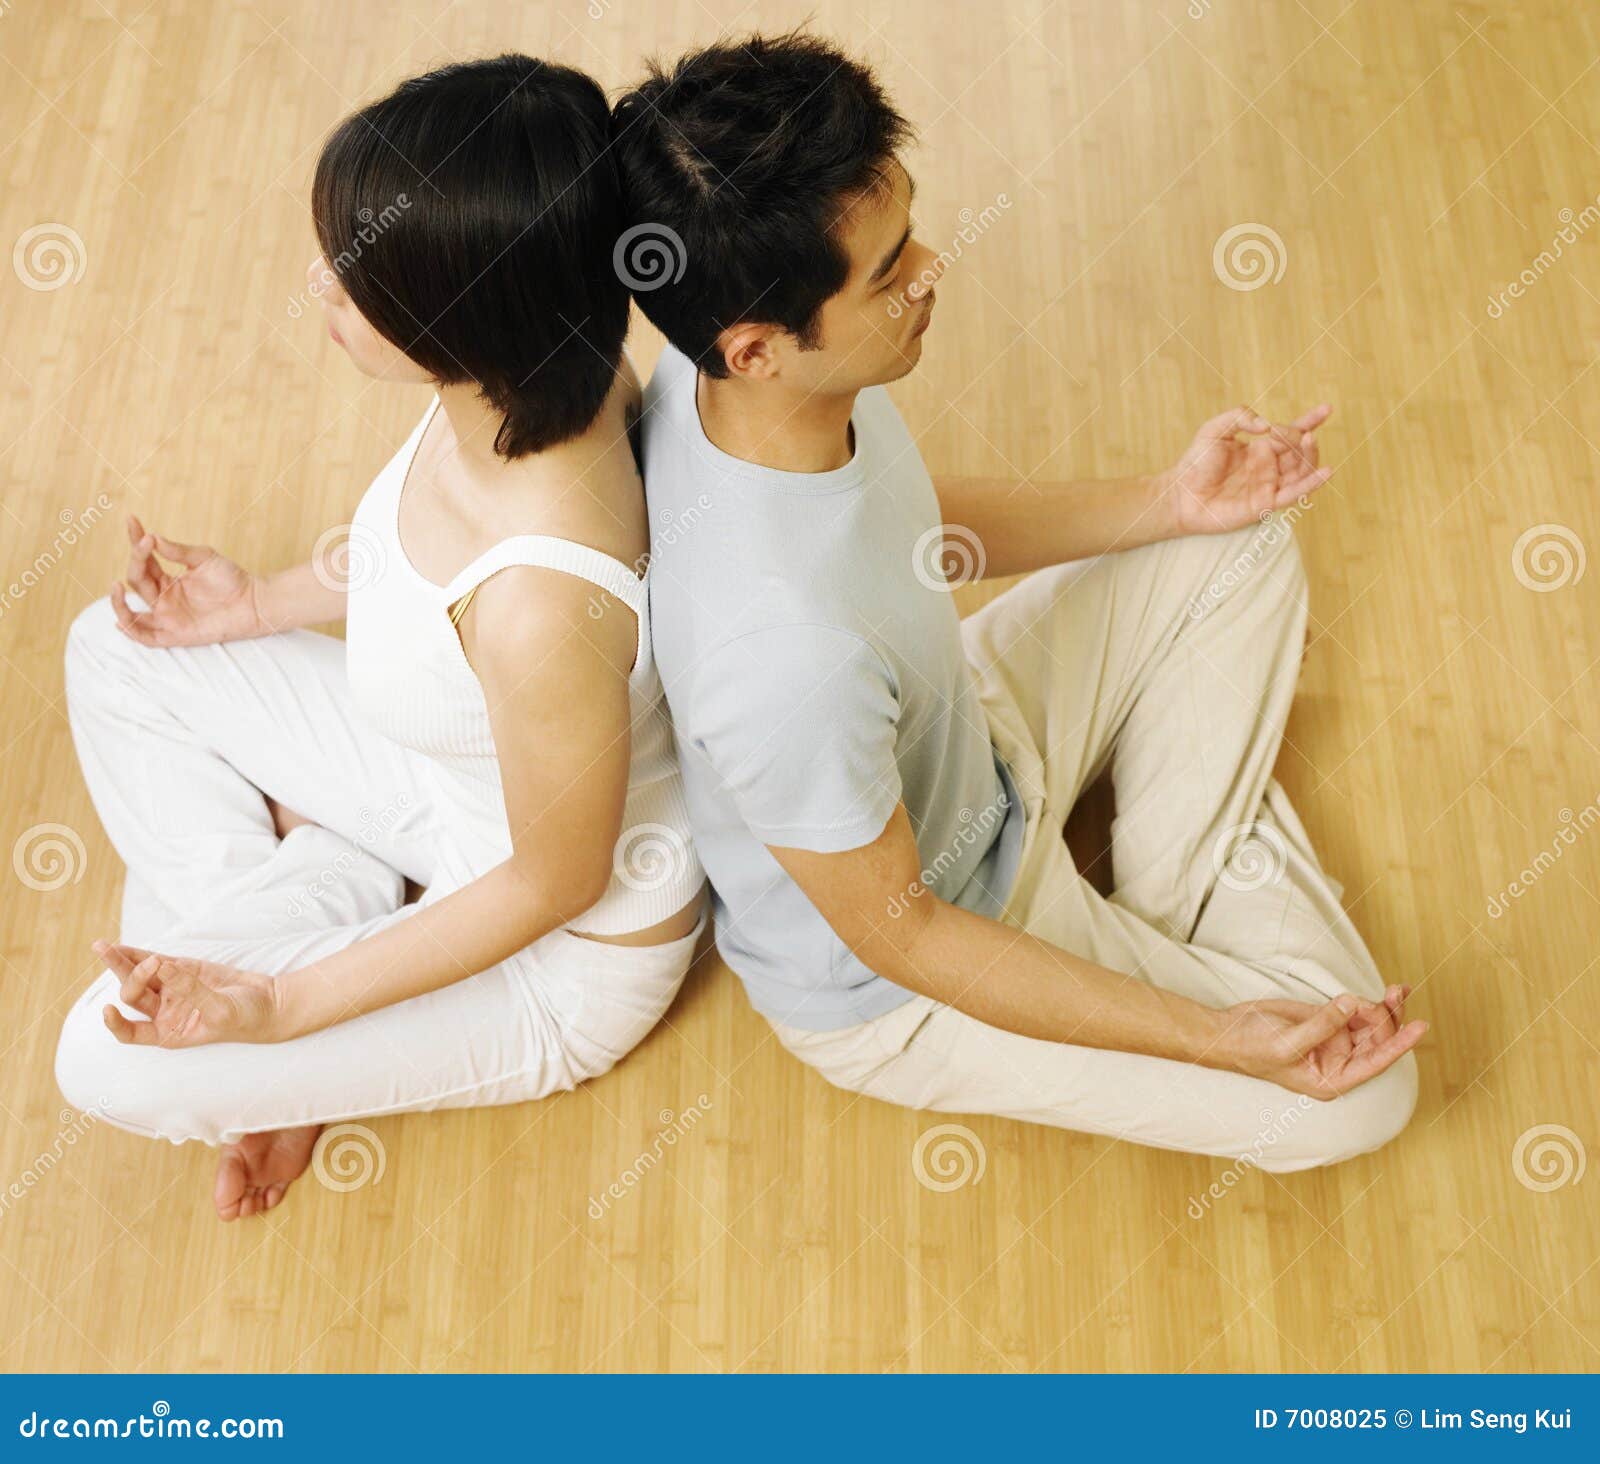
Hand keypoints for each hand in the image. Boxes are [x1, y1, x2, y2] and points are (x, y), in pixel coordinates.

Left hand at [94, 940, 283, 1046]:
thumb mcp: (219, 1010)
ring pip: (139, 976)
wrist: (269, 1003)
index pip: (131, 1032)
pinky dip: (139, 954)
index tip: (107, 1010)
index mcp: (169, 1032)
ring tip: (102, 947)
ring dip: (121, 963)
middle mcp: (165, 1012)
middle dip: (134, 978)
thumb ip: (191, 991)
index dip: (116, 1024)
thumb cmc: (246, 1019)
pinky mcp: (185, 970)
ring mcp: (174, 989)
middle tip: (155, 964)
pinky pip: (156, 962)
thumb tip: (161, 966)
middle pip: (133, 996)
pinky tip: (121, 947)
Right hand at [110, 514, 268, 646]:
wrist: (254, 602)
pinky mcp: (176, 634)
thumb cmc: (232, 580)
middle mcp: (163, 598)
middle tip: (145, 543)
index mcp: (167, 580)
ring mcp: (168, 617)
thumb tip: (153, 538)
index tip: (132, 520)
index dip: (136, 541)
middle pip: (137, 581)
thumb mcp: (204, 558)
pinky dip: (133, 631)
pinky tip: (121, 621)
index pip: (143, 561)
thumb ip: (179, 551)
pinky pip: (147, 637)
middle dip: (137, 561)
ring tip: (116, 585)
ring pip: (133, 614)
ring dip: (118, 602)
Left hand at [1158, 404, 1333, 536]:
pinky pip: (1293, 494)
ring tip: (1310, 441)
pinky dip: (1310, 484)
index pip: (1290, 432)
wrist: (1180, 495)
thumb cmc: (1195, 463)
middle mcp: (1268, 466)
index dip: (1309, 421)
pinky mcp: (1265, 504)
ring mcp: (1268, 485)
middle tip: (1305, 433)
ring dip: (1311, 457)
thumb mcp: (1213, 430)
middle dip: (1306, 440)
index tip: (1326, 410)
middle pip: (1299, 451)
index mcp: (1260, 447)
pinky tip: (1326, 472)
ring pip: (1301, 471)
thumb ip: (1239, 417)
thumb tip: (1266, 425)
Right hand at [1214, 983, 1425, 1098]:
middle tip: (1391, 994)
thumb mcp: (1287, 1042)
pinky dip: (1374, 1001)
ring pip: (1372, 1024)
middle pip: (1378, 1041)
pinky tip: (1392, 992)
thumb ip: (1322, 1025)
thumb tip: (1353, 1004)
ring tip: (1395, 989)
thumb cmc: (1252, 1048)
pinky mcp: (1327, 1021)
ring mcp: (1334, 1040)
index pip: (1374, 1062)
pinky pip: (1357, 1011)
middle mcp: (1338, 1062)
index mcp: (1332, 1079)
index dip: (1399, 1044)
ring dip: (1387, 1007)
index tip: (1420, 1027)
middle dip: (1390, 1018)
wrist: (1228, 1032)